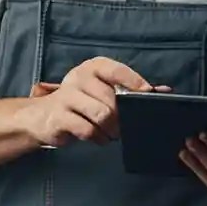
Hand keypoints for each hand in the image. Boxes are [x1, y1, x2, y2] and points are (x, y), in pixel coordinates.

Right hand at [16, 57, 159, 146]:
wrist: (41, 116)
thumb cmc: (80, 103)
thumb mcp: (104, 91)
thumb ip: (132, 90)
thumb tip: (164, 90)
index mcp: (94, 67)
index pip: (118, 71)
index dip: (135, 82)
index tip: (148, 93)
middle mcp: (80, 76)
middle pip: (112, 99)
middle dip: (122, 117)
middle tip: (123, 126)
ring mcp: (67, 95)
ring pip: (102, 115)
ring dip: (112, 129)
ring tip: (112, 133)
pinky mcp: (59, 115)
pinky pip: (88, 129)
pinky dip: (98, 138)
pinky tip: (99, 138)